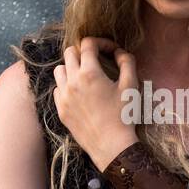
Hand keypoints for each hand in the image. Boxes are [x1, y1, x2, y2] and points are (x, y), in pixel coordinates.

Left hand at [52, 36, 139, 169]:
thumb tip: (119, 52)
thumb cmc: (124, 116)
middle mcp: (72, 82)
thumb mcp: (131, 86)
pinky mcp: (61, 110)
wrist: (111, 145)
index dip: (101, 42)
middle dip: (83, 52)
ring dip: (71, 67)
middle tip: (97, 60)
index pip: (87, 44)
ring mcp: (64, 96)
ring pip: (59, 70)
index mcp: (89, 73)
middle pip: (69, 53)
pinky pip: (57, 89)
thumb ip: (127, 62)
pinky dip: (66, 85)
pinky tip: (79, 92)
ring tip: (85, 75)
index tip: (110, 50)